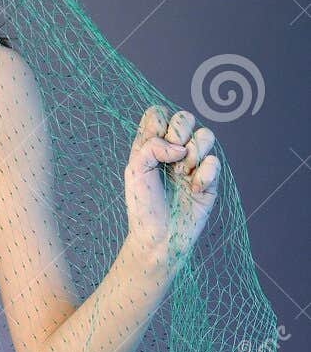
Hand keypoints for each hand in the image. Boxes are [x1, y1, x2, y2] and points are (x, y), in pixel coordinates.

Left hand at [124, 105, 219, 270]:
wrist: (159, 238)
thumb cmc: (142, 206)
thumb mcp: (135, 170)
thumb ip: (152, 145)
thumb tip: (181, 147)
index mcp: (151, 145)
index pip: (159, 113)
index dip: (159, 123)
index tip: (151, 145)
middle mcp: (173, 151)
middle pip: (185, 117)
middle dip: (178, 134)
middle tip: (170, 159)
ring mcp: (193, 163)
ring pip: (206, 134)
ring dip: (194, 153)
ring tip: (182, 174)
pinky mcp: (209, 179)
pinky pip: (215, 161)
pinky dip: (205, 174)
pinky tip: (194, 189)